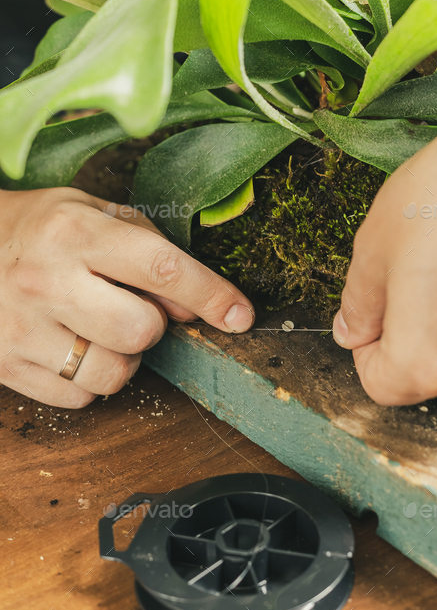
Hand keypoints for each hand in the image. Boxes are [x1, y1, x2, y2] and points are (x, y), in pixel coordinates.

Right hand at [0, 187, 253, 407]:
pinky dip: (89, 379)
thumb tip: (192, 304)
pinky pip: (80, 398)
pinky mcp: (7, 366)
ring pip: (114, 374)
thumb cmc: (37, 228)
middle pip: (141, 331)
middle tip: (128, 305)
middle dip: (151, 325)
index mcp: (75, 232)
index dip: (211, 294)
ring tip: (97, 327)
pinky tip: (71, 346)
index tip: (240, 314)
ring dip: (122, 357)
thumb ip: (149, 247)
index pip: (162, 267)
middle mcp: (47, 281)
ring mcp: (23, 329)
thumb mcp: (93, 212)